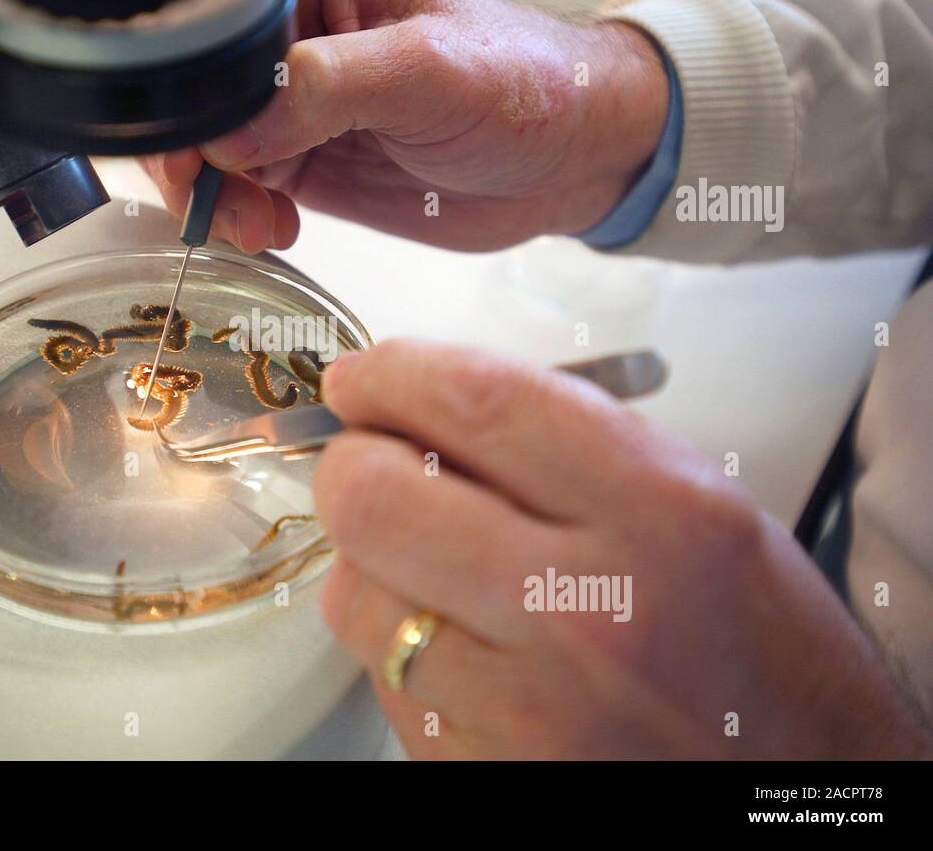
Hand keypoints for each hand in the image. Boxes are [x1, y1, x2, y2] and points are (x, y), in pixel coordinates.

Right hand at [141, 0, 667, 253]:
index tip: (209, 140)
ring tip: (261, 222)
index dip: (190, 80)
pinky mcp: (297, 155)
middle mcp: (286, 29)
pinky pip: (233, 187)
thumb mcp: (430, 71)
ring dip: (212, 194)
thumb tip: (235, 127)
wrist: (571, 157)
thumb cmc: (525, 81)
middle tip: (225, 197)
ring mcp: (287, 98)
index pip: (209, 17)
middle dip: (192, 151)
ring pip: (200, 146)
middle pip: (187, 87)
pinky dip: (237, 214)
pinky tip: (275, 227)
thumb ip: (331, 85)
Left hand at [313, 340, 932, 758]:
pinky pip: (386, 687)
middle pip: (373, 498)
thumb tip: (420, 405)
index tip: (361, 378)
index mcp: (656, 515)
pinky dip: (406, 653)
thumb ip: (562, 442)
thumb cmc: (756, 641)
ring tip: (441, 576)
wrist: (800, 779)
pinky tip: (470, 652)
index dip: (391, 375)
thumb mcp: (698, 501)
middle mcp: (585, 612)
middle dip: (353, 467)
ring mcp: (528, 711)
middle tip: (373, 467)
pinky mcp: (483, 773)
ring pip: (356, 599)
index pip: (474, 403)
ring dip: (376, 569)